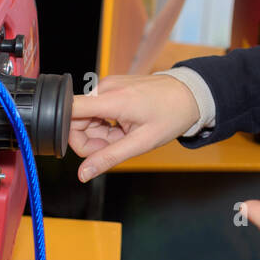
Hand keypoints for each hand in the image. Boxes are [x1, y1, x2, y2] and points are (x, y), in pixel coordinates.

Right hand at [69, 74, 201, 180]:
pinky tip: (125, 127)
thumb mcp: (142, 142)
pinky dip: (106, 124)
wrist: (190, 94)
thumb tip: (84, 173)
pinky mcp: (112, 87)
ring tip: (126, 135)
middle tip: (118, 146)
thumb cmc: (172, 115)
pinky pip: (96, 111)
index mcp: (112, 99)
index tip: (91, 149)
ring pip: (86, 118)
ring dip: (101, 134)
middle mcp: (106, 87)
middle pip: (76, 120)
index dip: (69, 134)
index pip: (68, 110)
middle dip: (92, 141)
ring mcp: (109, 86)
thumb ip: (110, 157)